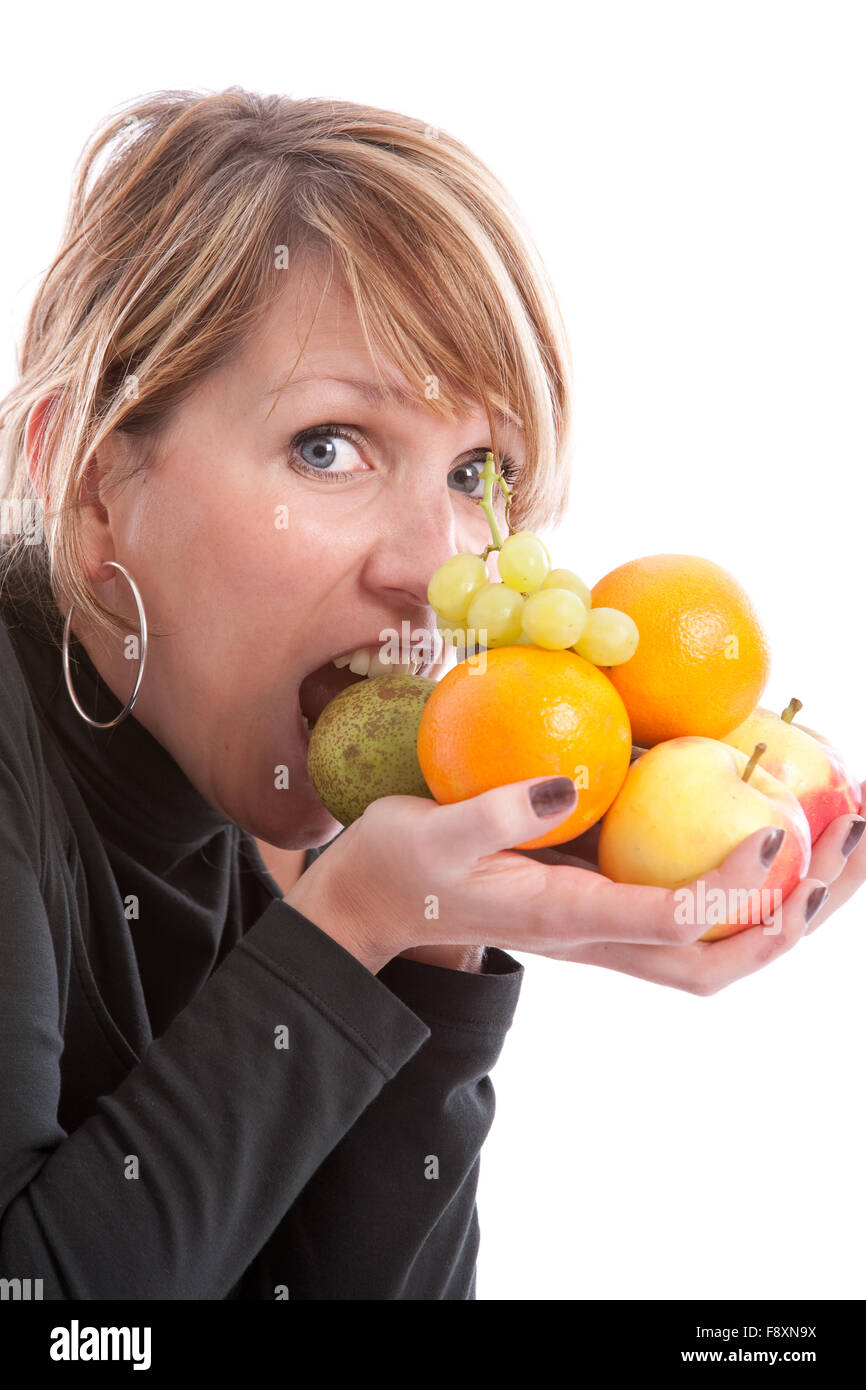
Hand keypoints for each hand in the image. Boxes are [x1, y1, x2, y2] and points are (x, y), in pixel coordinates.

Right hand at [284, 773, 827, 982]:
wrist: (379, 900)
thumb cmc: (400, 863)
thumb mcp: (433, 829)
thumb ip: (496, 811)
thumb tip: (567, 783)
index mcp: (566, 921)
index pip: (670, 921)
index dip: (731, 885)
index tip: (776, 827)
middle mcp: (602, 936)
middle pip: (721, 959)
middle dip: (795, 915)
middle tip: (848, 845)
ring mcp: (610, 926)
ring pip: (721, 944)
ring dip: (792, 905)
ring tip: (848, 841)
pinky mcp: (609, 902)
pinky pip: (697, 907)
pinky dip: (752, 882)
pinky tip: (777, 826)